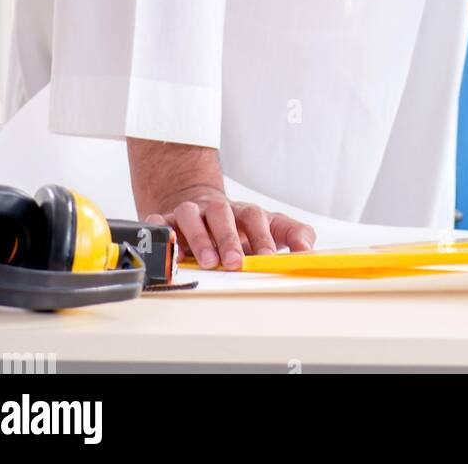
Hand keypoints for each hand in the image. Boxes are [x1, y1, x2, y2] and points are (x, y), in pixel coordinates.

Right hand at [127, 137, 315, 269]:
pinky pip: (159, 223)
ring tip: (206, 261)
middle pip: (223, 214)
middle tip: (235, 262)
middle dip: (229, 238)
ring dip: (199, 237)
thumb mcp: (268, 228)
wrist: (199, 205)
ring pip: (192, 216)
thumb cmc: (237, 225)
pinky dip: (161, 232)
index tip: (269, 257)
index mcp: (243, 212)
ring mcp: (190, 213)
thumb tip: (308, 248)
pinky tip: (167, 245)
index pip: (256, 218)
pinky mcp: (165, 220)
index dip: (263, 237)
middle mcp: (216, 209)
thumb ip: (292, 235)